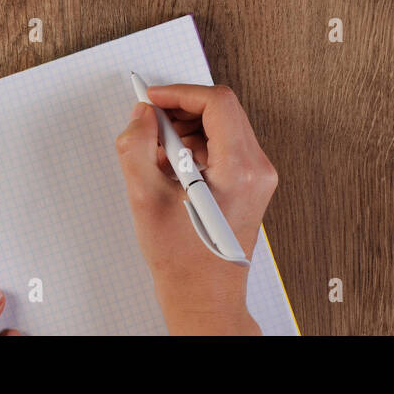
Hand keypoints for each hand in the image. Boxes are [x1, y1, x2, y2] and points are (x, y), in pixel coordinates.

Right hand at [116, 83, 277, 335]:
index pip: (217, 103)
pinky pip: (222, 147)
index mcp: (240, 169)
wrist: (204, 299)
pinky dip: (194, 147)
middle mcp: (257, 169)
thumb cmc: (183, 263)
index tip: (152, 100)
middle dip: (180, 111)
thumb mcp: (146, 199)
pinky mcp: (248, 185)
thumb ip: (137, 147)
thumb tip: (142, 116)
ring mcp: (256, 177)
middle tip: (149, 124)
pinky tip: (169, 168)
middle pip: (221, 111)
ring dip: (185, 130)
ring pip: (221, 127)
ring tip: (156, 154)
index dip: (179, 94)